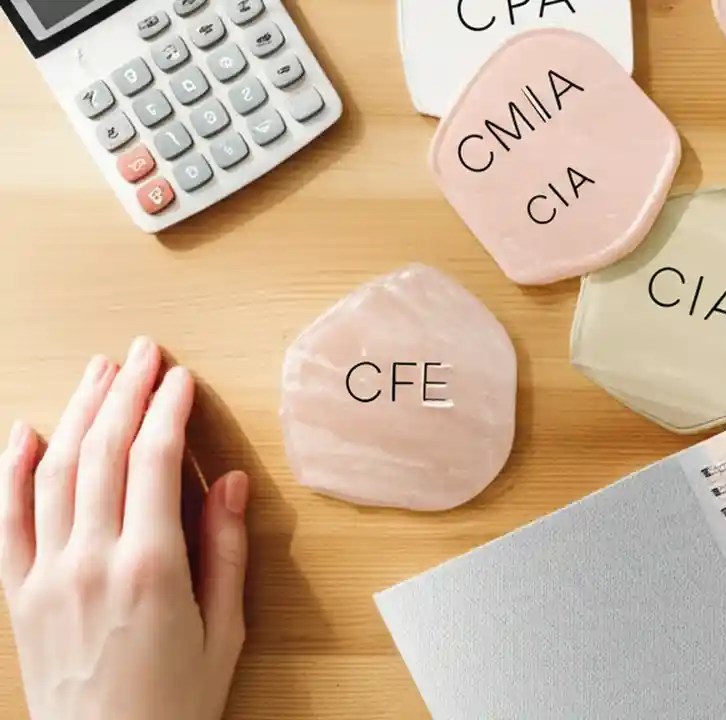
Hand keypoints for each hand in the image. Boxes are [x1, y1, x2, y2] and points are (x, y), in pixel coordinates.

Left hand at [0, 338, 249, 719]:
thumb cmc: (176, 702)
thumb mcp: (225, 630)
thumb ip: (225, 550)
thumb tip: (227, 482)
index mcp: (150, 569)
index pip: (153, 462)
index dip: (167, 410)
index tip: (181, 378)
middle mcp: (90, 561)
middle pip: (102, 453)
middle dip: (125, 393)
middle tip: (143, 352)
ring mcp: (48, 575)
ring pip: (54, 472)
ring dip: (78, 413)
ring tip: (100, 372)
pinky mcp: (19, 594)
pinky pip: (7, 519)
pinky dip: (12, 469)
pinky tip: (26, 430)